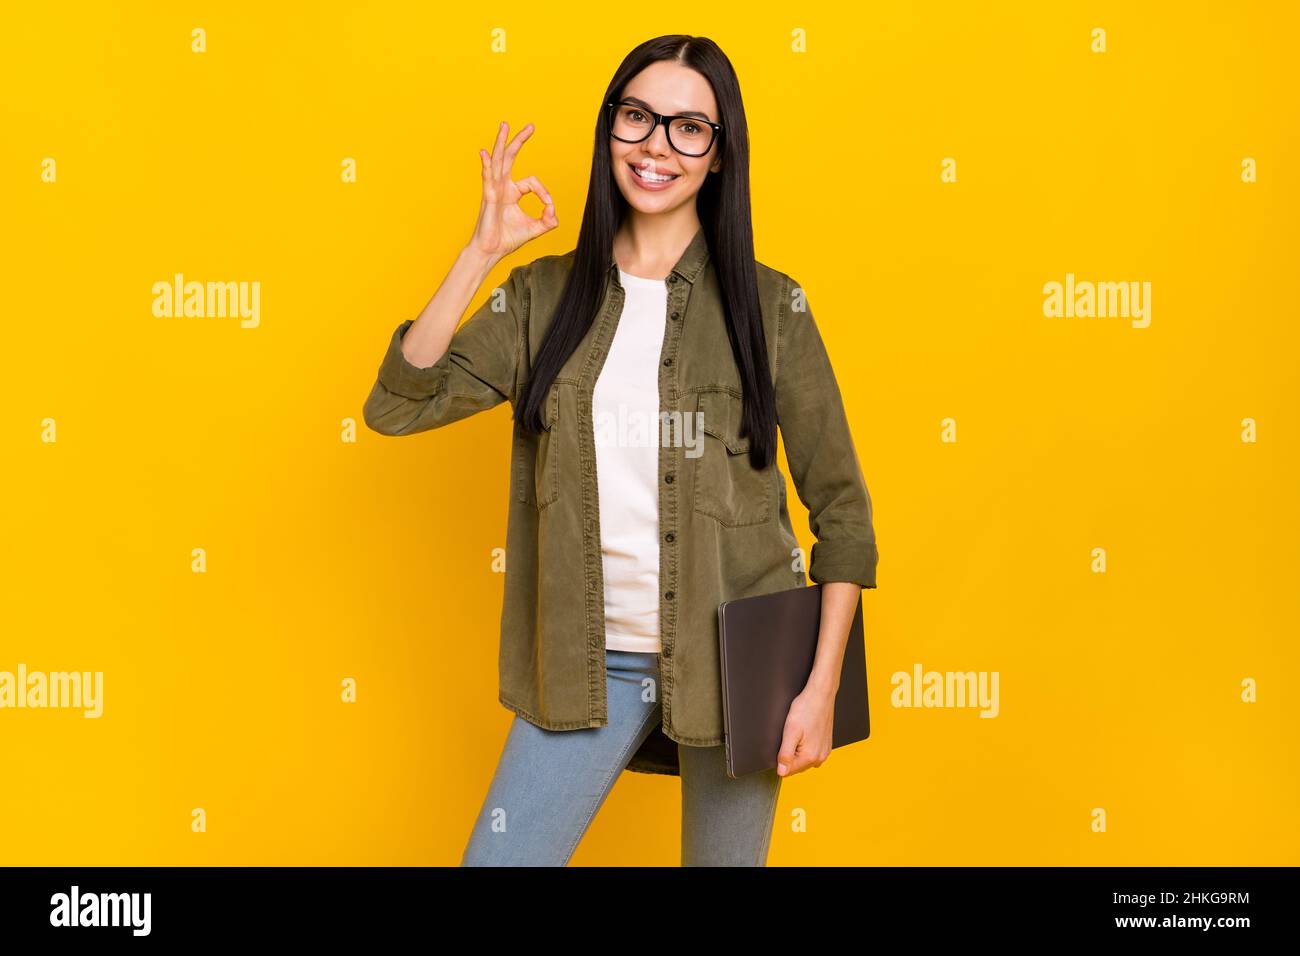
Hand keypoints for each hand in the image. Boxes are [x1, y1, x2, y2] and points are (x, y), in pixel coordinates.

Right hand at [468, 121, 557, 261]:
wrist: (492, 251)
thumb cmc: (508, 239)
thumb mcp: (536, 228)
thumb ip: (548, 220)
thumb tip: (553, 210)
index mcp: (512, 192)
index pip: (532, 182)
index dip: (544, 192)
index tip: (549, 206)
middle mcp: (502, 187)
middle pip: (510, 157)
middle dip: (519, 141)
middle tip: (531, 126)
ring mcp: (493, 190)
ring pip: (498, 161)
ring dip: (501, 142)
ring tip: (505, 125)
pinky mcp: (488, 198)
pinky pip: (487, 178)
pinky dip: (487, 165)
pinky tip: (485, 154)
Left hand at [775, 686, 834, 776]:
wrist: (821, 695)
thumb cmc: (807, 709)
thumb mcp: (790, 731)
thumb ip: (785, 754)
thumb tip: (781, 772)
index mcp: (810, 757)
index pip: (788, 771)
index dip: (780, 759)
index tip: (783, 744)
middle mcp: (820, 757)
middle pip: (796, 766)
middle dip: (789, 755)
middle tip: (790, 736)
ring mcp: (824, 751)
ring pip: (804, 760)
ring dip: (797, 751)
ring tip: (798, 733)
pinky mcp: (826, 744)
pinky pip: (812, 752)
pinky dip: (805, 746)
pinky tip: (805, 733)